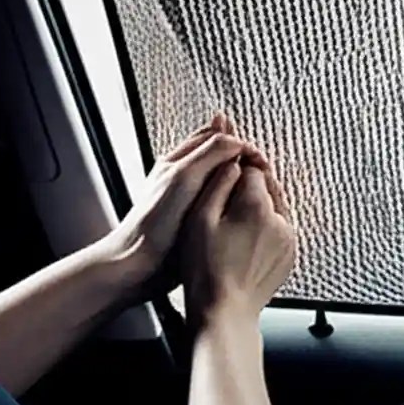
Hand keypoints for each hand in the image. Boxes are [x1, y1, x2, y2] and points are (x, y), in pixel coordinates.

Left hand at [94, 113, 265, 302]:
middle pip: (222, 158)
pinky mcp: (195, 221)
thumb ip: (211, 152)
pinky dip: (236, 202)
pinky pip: (222, 204)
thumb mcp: (187, 177)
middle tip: (264, 174)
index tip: (260, 162)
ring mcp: (190, 199)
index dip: (242, 145)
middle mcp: (184, 176)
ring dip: (241, 182)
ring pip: (224, 181)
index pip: (217, 138)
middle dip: (244, 161)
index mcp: (178, 160)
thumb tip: (237, 138)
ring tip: (259, 190)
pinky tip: (245, 211)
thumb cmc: (156, 223)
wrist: (140, 266)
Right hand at [180, 158, 295, 327]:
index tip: (224, 179)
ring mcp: (288, 238)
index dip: (236, 170)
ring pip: (276, 208)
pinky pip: (280, 229)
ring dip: (259, 207)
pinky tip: (245, 241)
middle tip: (227, 201)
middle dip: (250, 188)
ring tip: (234, 224)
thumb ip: (217, 185)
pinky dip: (266, 228)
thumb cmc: (206, 270)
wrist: (225, 311)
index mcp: (257, 207)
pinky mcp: (290, 254)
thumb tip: (231, 165)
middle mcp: (280, 220)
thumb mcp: (199, 220)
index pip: (253, 170)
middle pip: (268, 186)